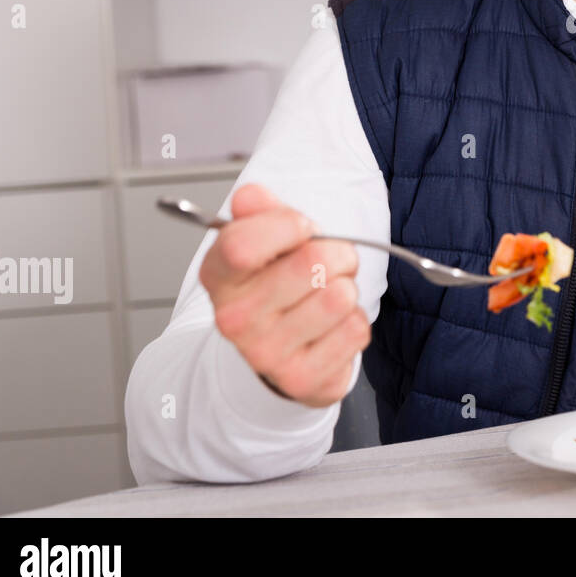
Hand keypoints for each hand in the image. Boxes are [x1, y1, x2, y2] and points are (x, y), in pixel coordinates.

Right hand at [199, 182, 370, 406]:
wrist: (276, 353)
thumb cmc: (275, 286)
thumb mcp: (263, 241)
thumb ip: (260, 211)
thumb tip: (250, 197)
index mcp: (219, 275)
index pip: (243, 244)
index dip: (287, 225)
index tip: (301, 228)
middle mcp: (235, 318)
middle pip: (311, 261)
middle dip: (336, 254)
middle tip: (327, 265)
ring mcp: (266, 353)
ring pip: (340, 296)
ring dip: (347, 289)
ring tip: (328, 296)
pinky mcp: (301, 379)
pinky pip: (356, 330)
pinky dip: (355, 322)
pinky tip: (332, 328)